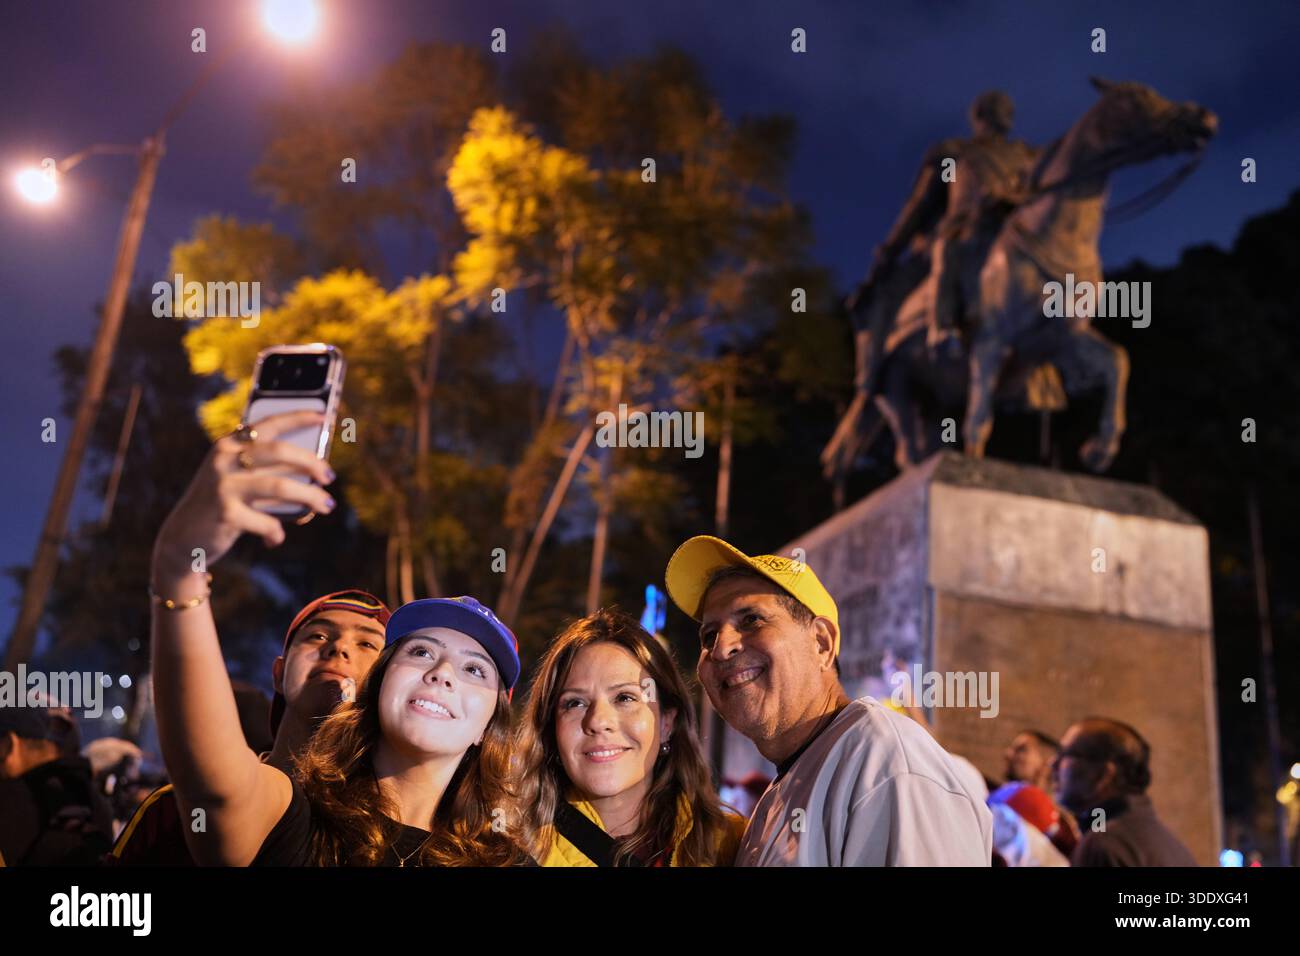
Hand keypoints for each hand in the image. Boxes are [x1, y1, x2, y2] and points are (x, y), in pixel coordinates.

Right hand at [152, 411, 335, 579]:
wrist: (183, 537)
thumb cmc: (223, 504)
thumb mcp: (239, 480)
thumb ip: (268, 471)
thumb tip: (315, 470)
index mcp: (229, 445)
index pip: (268, 423)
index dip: (298, 417)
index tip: (324, 416)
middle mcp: (224, 460)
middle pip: (280, 451)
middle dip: (311, 463)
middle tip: (329, 476)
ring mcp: (223, 485)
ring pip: (280, 486)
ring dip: (310, 496)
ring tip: (326, 506)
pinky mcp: (225, 513)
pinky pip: (268, 522)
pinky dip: (276, 531)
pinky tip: (275, 538)